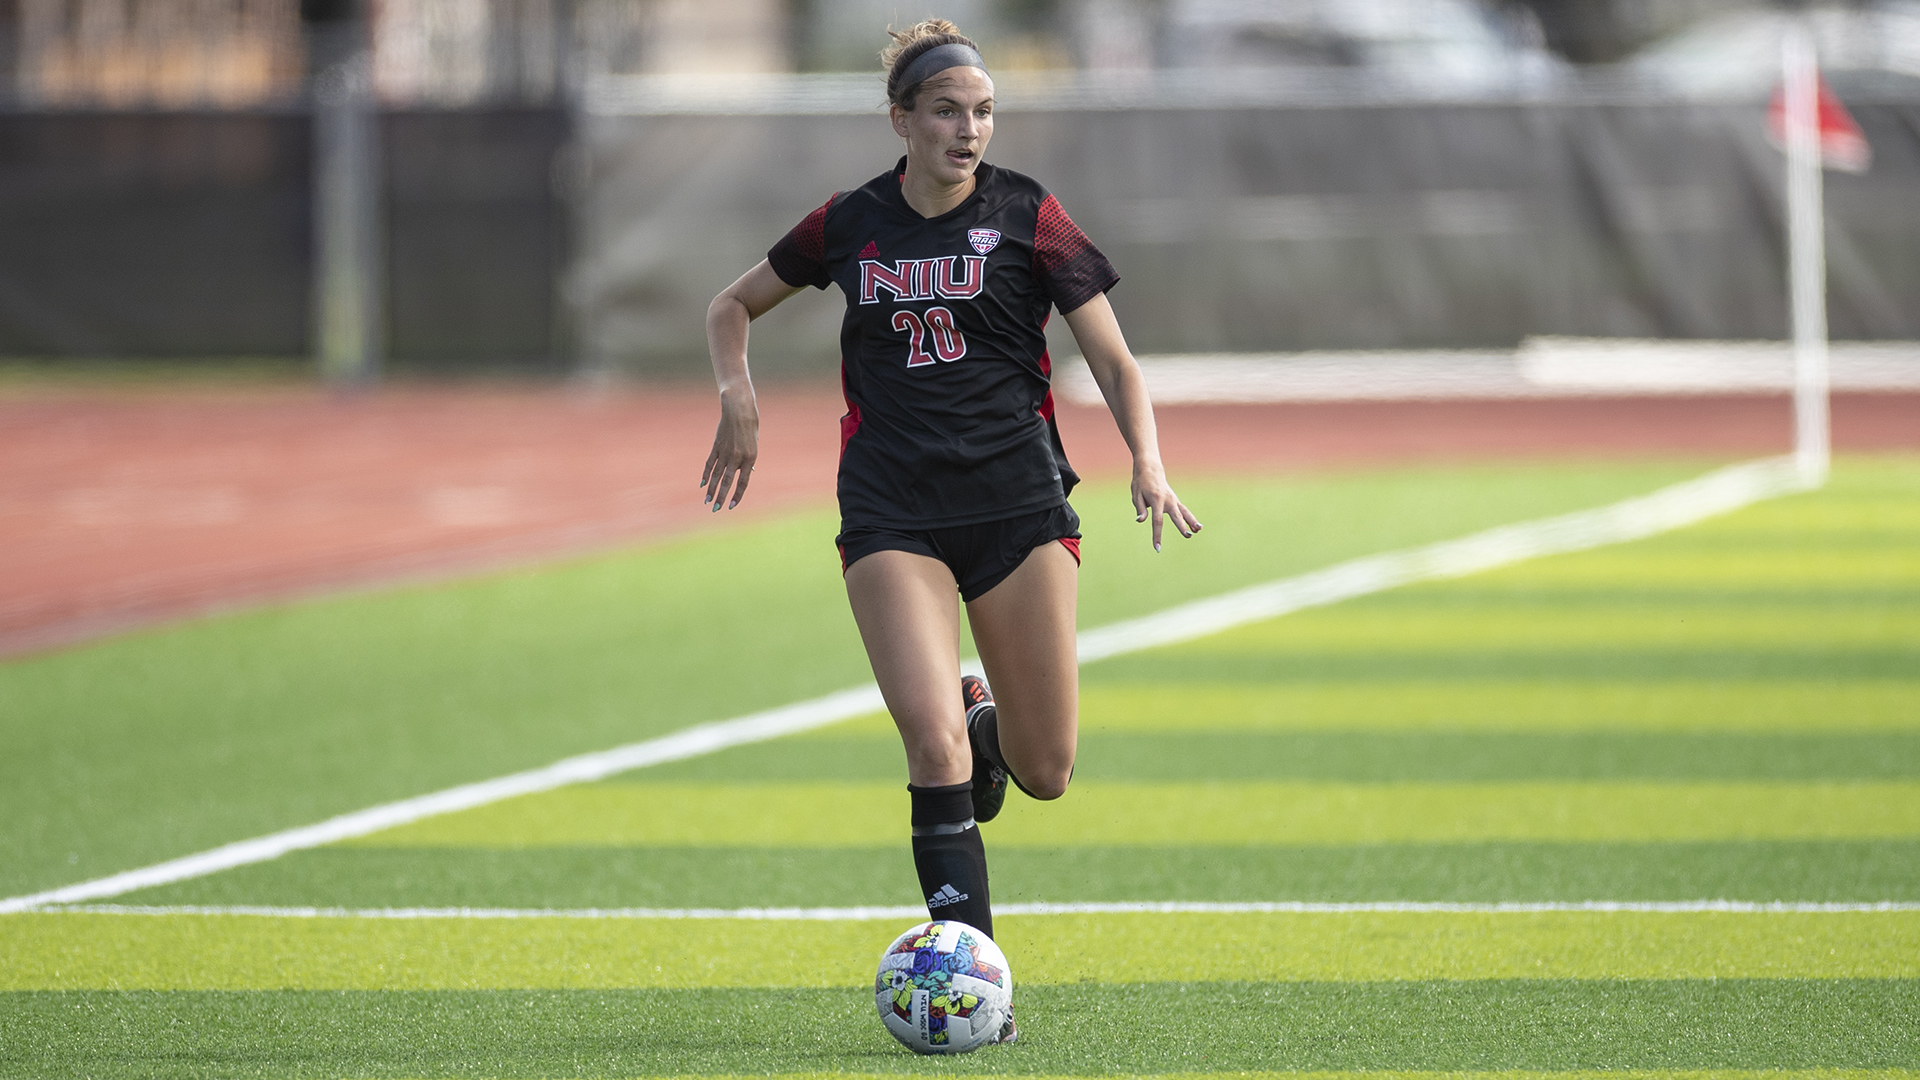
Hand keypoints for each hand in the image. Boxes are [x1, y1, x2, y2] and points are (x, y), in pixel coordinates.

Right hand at [702, 391, 758, 510]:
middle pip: (727, 481)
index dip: (737, 495)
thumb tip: (749, 474)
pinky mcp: (716, 446)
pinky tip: (703, 485)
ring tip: (707, 501)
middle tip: (716, 509)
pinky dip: (706, 475)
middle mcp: (737, 457)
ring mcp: (725, 452)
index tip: (731, 506)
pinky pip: (710, 464)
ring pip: (716, 475)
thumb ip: (750, 460)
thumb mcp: (755, 445)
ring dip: (711, 489)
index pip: (743, 482)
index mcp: (750, 458)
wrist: (739, 410)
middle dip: (721, 497)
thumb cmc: (750, 428)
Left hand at [1132, 459, 1200, 551]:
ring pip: (1184, 512)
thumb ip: (1140, 508)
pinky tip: (1197, 527)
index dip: (1157, 535)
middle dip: (1181, 527)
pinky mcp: (1175, 500)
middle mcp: (1167, 500)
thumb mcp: (1136, 495)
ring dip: (1192, 521)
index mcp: (1156, 500)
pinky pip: (1184, 510)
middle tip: (1188, 536)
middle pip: (1176, 516)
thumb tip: (1140, 521)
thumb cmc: (1141, 483)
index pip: (1157, 521)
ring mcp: (1173, 499)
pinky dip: (1190, 518)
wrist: (1150, 469)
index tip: (1157, 547)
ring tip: (1198, 530)